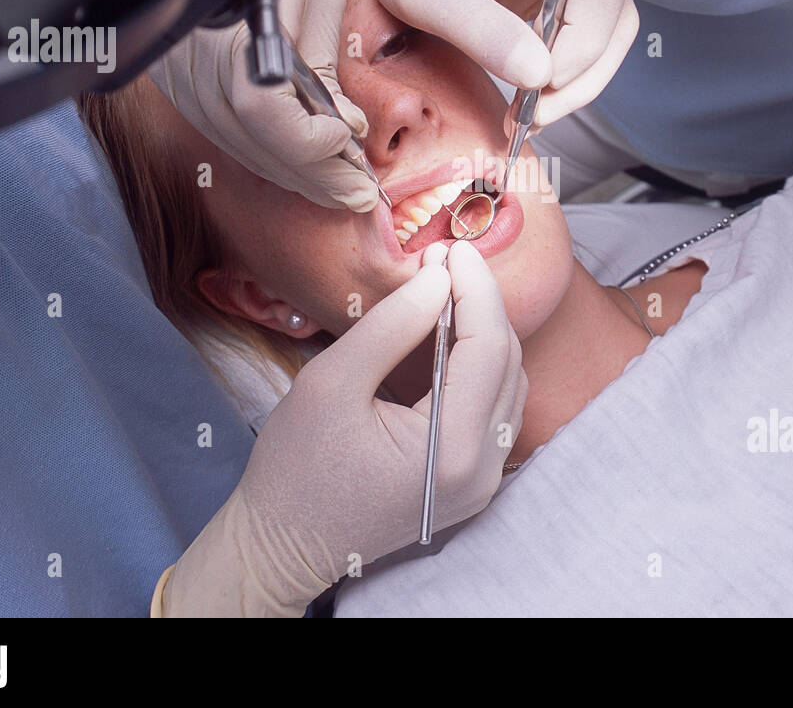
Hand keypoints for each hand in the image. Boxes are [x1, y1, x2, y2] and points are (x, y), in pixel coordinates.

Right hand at [148, 0, 379, 211]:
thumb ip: (325, 70)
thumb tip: (349, 130)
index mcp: (228, 40)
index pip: (266, 114)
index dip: (311, 142)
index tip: (349, 142)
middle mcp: (196, 72)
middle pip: (259, 147)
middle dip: (318, 177)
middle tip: (362, 197)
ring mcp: (184, 87)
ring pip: (244, 151)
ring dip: (298, 176)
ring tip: (343, 189)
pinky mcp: (182, 92)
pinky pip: (231, 140)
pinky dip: (273, 158)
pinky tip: (305, 168)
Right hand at [162, 240, 526, 615]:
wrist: (282, 547)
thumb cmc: (294, 471)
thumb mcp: (331, 383)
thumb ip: (391, 326)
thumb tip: (438, 277)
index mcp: (450, 451)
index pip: (488, 348)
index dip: (476, 288)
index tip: (451, 246)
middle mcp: (482, 471)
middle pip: (507, 363)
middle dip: (479, 303)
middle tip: (441, 260)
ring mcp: (483, 481)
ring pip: (509, 383)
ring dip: (484, 331)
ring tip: (444, 290)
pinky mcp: (474, 481)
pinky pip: (497, 409)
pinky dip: (481, 365)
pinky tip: (451, 335)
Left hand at [297, 0, 638, 133]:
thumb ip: (484, 31)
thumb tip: (540, 75)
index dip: (586, 41)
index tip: (547, 82)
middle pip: (614, 19)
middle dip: (583, 74)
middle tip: (538, 114)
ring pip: (604, 41)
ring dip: (576, 86)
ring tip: (530, 117)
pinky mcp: (554, 8)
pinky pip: (578, 51)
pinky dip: (560, 84)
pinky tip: (527, 104)